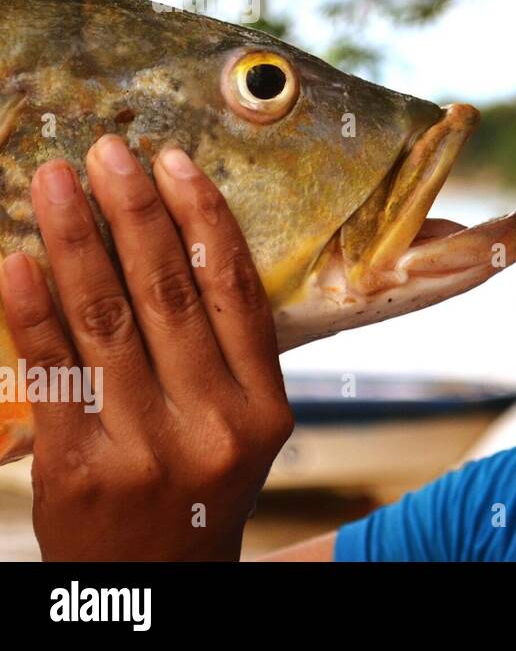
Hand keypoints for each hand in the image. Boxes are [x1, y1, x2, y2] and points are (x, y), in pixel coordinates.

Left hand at [0, 134, 293, 560]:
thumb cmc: (199, 493)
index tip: (174, 162)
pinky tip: (17, 262)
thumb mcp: (242, 431)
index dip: (204, 219)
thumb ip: (227, 355)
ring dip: (76, 240)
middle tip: (106, 151)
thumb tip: (184, 246)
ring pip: (107, 321)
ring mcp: (146, 448)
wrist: (154, 590)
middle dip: (134, 212)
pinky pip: (52, 373)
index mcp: (265, 408)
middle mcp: (213, 424)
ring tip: (53, 183)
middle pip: (170, 294)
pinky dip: (31, 312)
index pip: (236, 292)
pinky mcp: (79, 471)